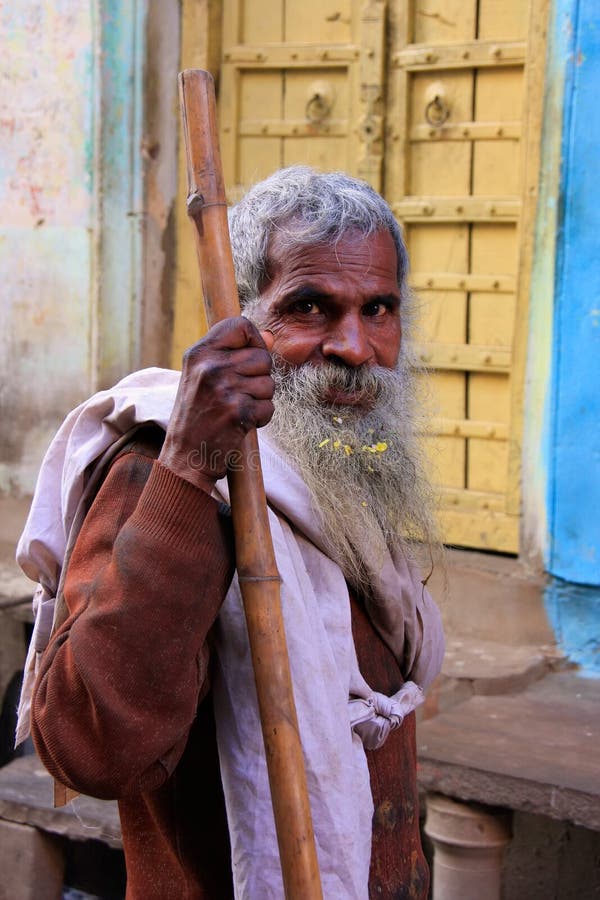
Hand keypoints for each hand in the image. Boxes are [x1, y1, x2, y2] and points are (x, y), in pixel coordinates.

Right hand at [159, 317, 274, 491]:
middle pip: (262, 357)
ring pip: (269, 384)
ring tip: (235, 409)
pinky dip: (260, 419)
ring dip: (259, 400)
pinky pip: (269, 408)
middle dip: (259, 377)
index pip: (241, 325)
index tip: (248, 358)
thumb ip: (234, 354)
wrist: (184, 457)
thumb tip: (271, 336)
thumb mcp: (204, 376)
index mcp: (199, 352)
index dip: (254, 340)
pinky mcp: (237, 412)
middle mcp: (210, 366)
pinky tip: (239, 424)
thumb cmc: (197, 415)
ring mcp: (224, 389)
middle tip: (237, 394)